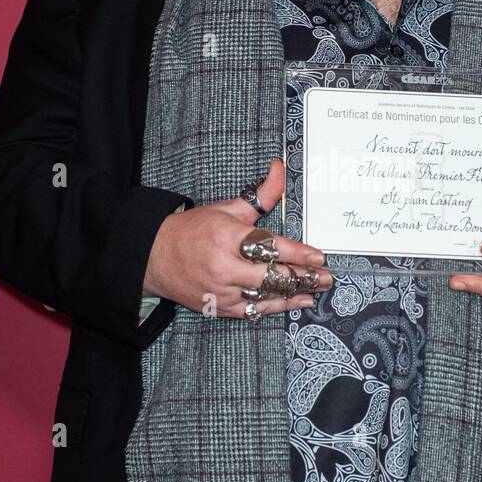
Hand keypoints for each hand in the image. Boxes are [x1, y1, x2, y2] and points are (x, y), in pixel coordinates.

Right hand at [143, 159, 332, 317]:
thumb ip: (260, 195)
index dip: (299, 254)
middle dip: (304, 277)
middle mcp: (225, 266)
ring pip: (266, 297)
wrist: (154, 258)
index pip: (271, 247)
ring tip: (316, 290)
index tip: (319, 257)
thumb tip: (280, 170)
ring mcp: (222, 290)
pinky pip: (254, 311)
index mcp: (228, 237)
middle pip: (273, 275)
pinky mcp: (219, 307)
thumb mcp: (227, 208)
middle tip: (327, 277)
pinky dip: (276, 307)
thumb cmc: (192, 231)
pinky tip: (294, 302)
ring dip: (294, 294)